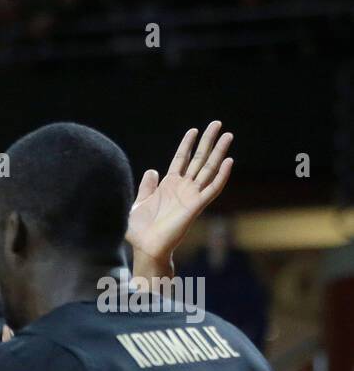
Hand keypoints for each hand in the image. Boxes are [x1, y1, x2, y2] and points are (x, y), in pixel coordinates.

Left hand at [126, 121, 233, 267]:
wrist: (144, 247)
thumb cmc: (139, 230)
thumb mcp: (139, 203)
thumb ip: (147, 187)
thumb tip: (152, 170)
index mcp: (169, 185)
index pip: (181, 159)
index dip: (187, 145)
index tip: (194, 130)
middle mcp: (183, 188)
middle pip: (199, 159)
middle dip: (208, 141)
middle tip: (217, 124)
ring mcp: (191, 196)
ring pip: (209, 169)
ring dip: (219, 152)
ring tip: (228, 135)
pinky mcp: (196, 206)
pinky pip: (213, 188)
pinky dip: (222, 175)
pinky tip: (229, 161)